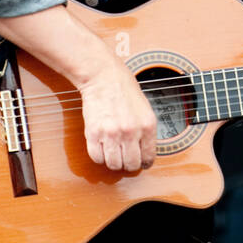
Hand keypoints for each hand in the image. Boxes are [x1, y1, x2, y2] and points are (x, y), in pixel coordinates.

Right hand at [77, 55, 157, 170]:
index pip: (148, 157)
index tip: (141, 163)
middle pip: (131, 164)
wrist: (104, 77)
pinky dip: (99, 157)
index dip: (144, 163)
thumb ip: (146, 132)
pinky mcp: (93, 133)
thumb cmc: (125, 90)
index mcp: (147, 126)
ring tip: (113, 153)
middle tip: (125, 159)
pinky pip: (97, 157)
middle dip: (129, 165)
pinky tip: (102, 148)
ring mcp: (111, 133)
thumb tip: (145, 153)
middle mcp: (131, 131)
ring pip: (113, 164)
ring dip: (113, 162)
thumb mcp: (145, 110)